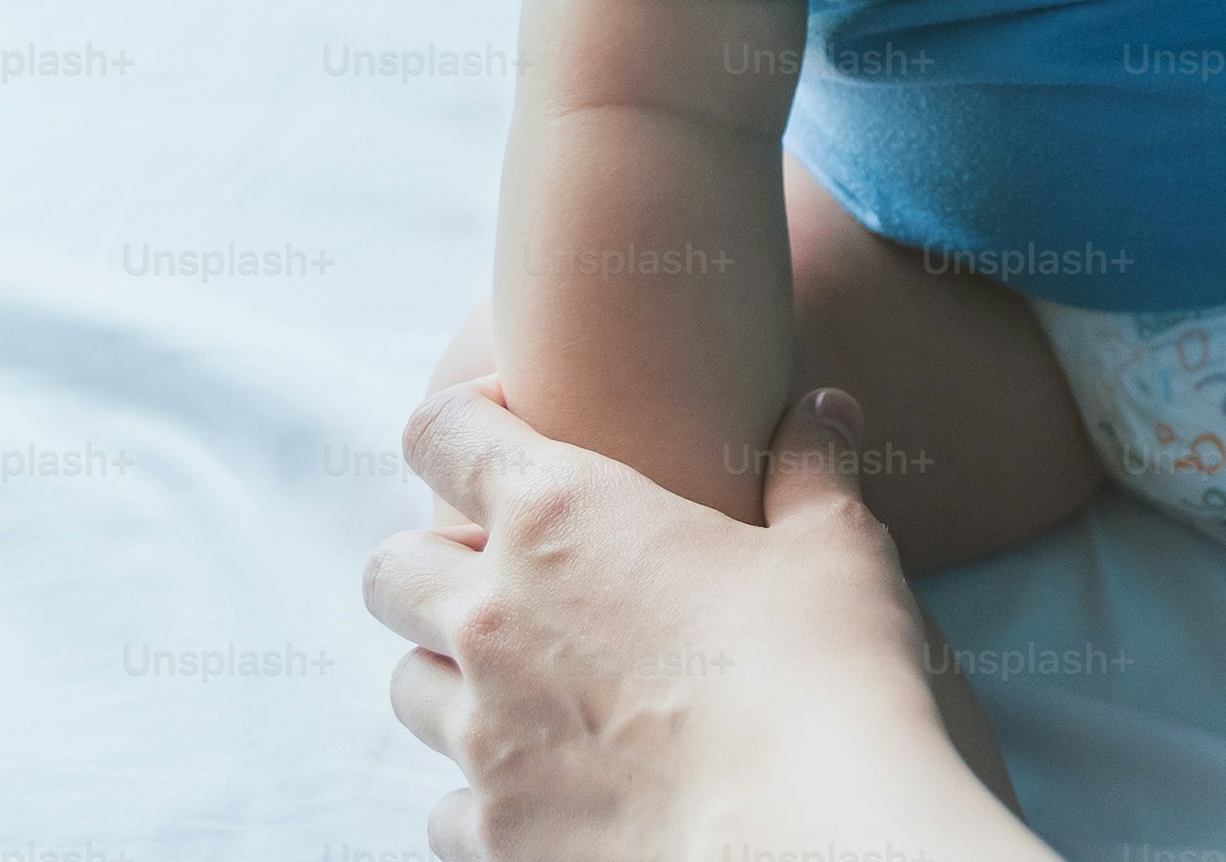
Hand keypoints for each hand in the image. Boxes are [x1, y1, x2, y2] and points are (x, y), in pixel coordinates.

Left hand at [364, 380, 1038, 861]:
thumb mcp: (833, 546)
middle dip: (433, 564)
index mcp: (563, 516)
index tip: (512, 429)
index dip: (466, 420)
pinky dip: (482, 791)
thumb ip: (811, 465)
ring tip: (530, 684)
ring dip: (451, 677)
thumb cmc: (823, 673)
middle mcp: (494, 618)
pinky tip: (550, 784)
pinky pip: (442, 806)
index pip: (446, 432)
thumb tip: (823, 406)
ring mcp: (480, 737)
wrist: (807, 834)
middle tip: (513, 576)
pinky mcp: (492, 835)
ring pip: (405, 688)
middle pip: (392, 570)